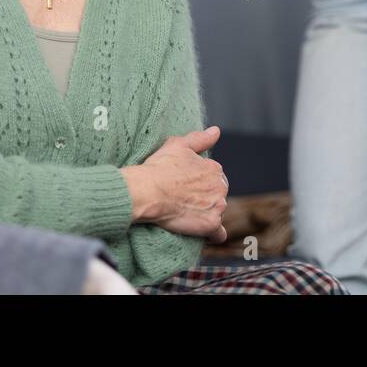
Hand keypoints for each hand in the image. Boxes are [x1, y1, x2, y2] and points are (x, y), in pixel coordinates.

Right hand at [138, 126, 229, 242]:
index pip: (214, 177)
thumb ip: (200, 138)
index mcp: (214, 168)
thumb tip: (216, 131)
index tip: (187, 186)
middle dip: (206, 197)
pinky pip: (218, 233)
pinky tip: (207, 235)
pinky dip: (215, 235)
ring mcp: (217, 206)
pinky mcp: (210, 224)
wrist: (147, 191)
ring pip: (217, 212)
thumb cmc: (159, 167)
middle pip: (217, 195)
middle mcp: (220, 186)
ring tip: (189, 216)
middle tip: (186, 201)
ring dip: (208, 214)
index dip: (200, 182)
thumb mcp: (178, 145)